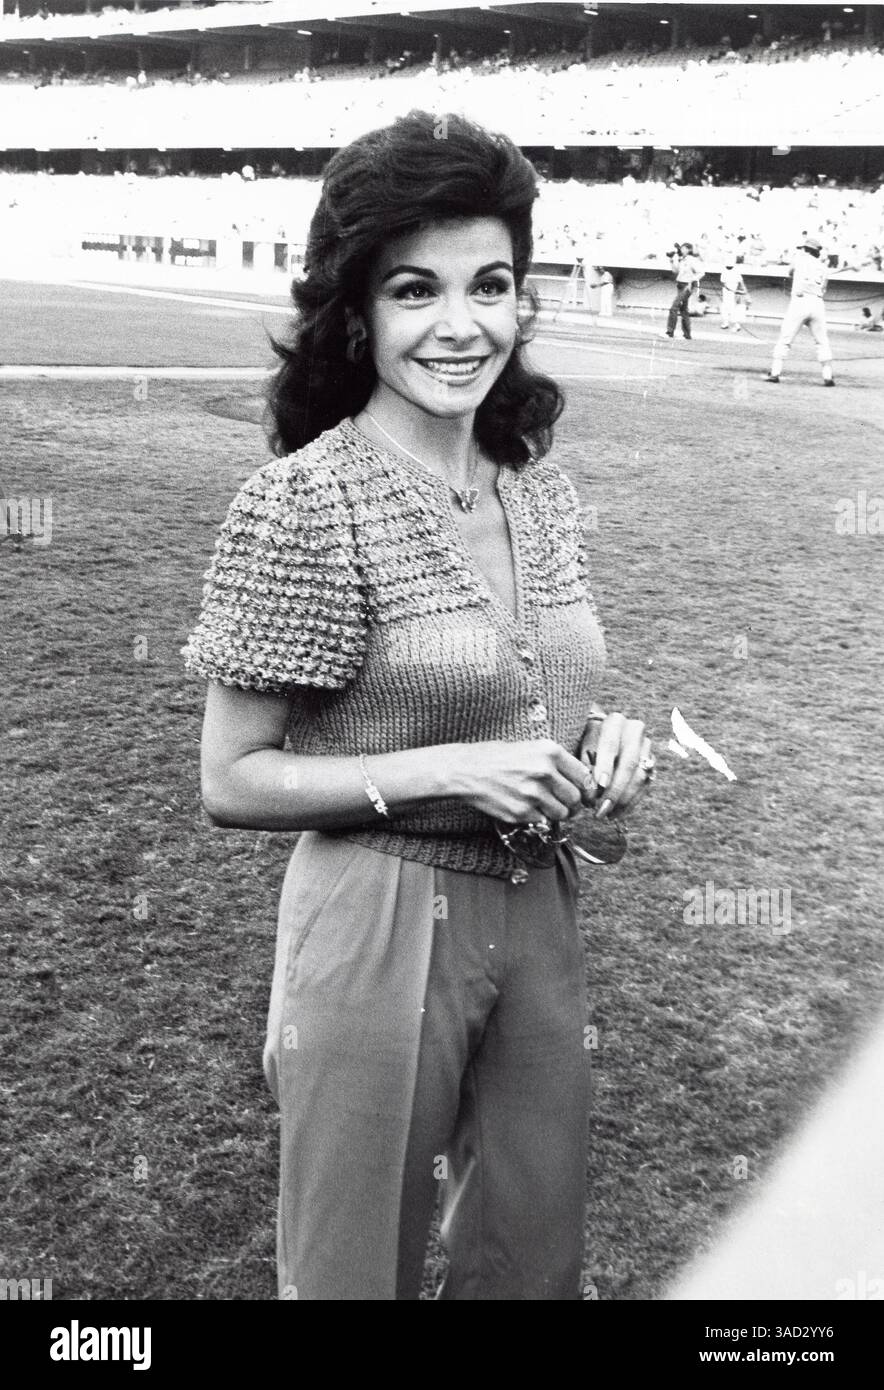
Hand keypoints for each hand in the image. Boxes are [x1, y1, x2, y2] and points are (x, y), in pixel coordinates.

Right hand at [447, 739, 589, 824]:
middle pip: (576, 798)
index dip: (587, 789)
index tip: (585, 794)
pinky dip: (539, 818)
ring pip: (562, 813)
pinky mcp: (521, 812)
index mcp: (549, 751)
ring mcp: (532, 793)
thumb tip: (583, 782)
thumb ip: (557, 763)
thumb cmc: (498, 757)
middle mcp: (544, 771)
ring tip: (546, 806)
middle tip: (565, 804)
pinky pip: (543, 821)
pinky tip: (528, 808)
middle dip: (573, 804)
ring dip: (557, 813)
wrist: (467, 769)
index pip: (584, 776)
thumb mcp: (531, 748)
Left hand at [578, 710, 652, 818]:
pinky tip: (617, 813)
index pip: (610, 745)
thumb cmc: (584, 743)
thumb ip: (583, 768)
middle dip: (615, 790)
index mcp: (614, 721)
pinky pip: (645, 786)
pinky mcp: (651, 763)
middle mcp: (634, 731)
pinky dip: (631, 802)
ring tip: (607, 814)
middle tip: (601, 809)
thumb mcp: (578, 748)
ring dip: (623, 799)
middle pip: (629, 763)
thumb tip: (591, 797)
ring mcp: (646, 747)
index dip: (605, 766)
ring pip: (640, 776)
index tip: (598, 786)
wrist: (600, 735)